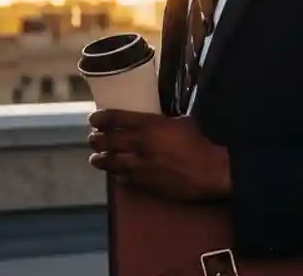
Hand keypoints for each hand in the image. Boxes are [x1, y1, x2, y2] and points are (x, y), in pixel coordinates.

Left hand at [87, 109, 231, 201]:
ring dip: (99, 159)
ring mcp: (140, 166)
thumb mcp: (181, 122)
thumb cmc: (199, 142)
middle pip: (106, 141)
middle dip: (95, 140)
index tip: (93, 119)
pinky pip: (122, 178)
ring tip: (95, 158)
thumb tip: (153, 120)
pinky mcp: (143, 183)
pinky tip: (116, 172)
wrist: (209, 171)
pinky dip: (117, 174)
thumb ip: (162, 121)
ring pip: (110, 162)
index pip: (115, 119)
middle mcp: (140, 145)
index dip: (100, 118)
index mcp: (149, 125)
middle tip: (93, 139)